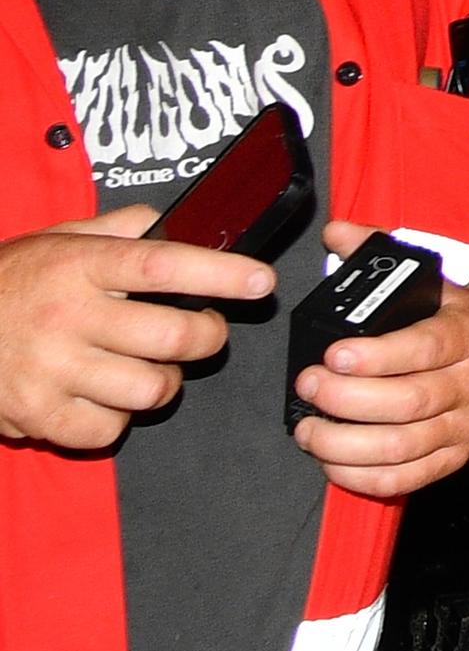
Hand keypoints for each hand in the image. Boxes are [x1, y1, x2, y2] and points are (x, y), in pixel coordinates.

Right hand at [0, 206, 269, 447]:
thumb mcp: (55, 240)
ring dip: (164, 381)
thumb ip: (118, 229)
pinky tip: (102, 395)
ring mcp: (50, 369)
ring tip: (145, 365)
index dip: (220, 274)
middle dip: (208, 336)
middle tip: (202, 330)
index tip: (260, 281)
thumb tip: (173, 222)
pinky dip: (117, 417)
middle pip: (175, 338)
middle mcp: (65, 316)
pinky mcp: (36, 413)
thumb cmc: (6, 283)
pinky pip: (110, 428)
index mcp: (76, 266)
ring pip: (153, 389)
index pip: (161, 265)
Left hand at [291, 223, 468, 501]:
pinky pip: (407, 479)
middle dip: (346, 400)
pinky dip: (363, 477)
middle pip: (409, 403)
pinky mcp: (454, 457)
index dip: (376, 358)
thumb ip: (379, 253)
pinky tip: (331, 462)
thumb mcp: (431, 281)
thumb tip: (335, 233)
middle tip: (308, 387)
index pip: (424, 349)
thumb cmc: (459, 322)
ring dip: (345, 444)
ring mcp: (464, 425)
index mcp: (468, 334)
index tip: (332, 356)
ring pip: (403, 447)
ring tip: (307, 429)